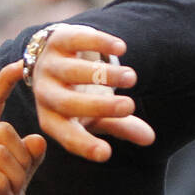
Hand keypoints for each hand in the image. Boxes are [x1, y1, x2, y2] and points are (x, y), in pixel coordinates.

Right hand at [0, 61, 45, 194]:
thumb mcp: (14, 187)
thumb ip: (25, 164)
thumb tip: (38, 139)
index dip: (2, 83)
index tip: (19, 64)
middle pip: (3, 130)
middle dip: (21, 160)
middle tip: (17, 184)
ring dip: (14, 177)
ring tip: (8, 194)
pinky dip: (4, 186)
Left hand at [28, 24, 154, 161]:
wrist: (57, 55)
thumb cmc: (80, 93)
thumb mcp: (98, 113)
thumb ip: (121, 125)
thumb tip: (149, 138)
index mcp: (53, 118)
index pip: (66, 136)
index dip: (84, 145)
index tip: (107, 154)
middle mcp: (45, 93)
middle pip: (67, 103)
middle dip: (99, 106)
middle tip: (129, 107)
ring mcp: (50, 66)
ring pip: (72, 71)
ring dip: (104, 75)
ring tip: (131, 78)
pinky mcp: (58, 40)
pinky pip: (76, 40)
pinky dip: (98, 43)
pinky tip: (121, 49)